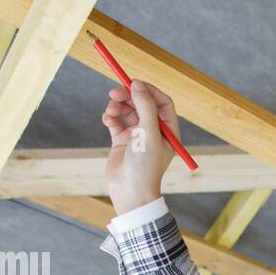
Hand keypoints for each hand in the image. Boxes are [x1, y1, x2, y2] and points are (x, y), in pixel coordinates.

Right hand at [101, 79, 178, 214]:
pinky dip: (110, 117)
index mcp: (168, 130)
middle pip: (142, 103)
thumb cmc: (145, 165)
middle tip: (114, 92)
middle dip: (128, 95)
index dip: (149, 90)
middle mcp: (154, 131)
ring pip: (127, 110)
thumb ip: (145, 106)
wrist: (130, 191)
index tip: (134, 83)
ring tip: (110, 110)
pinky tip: (107, 120)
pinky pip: (116, 121)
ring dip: (117, 106)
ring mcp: (137, 136)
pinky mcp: (122, 141)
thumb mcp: (148, 133)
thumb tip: (137, 84)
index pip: (162, 102)